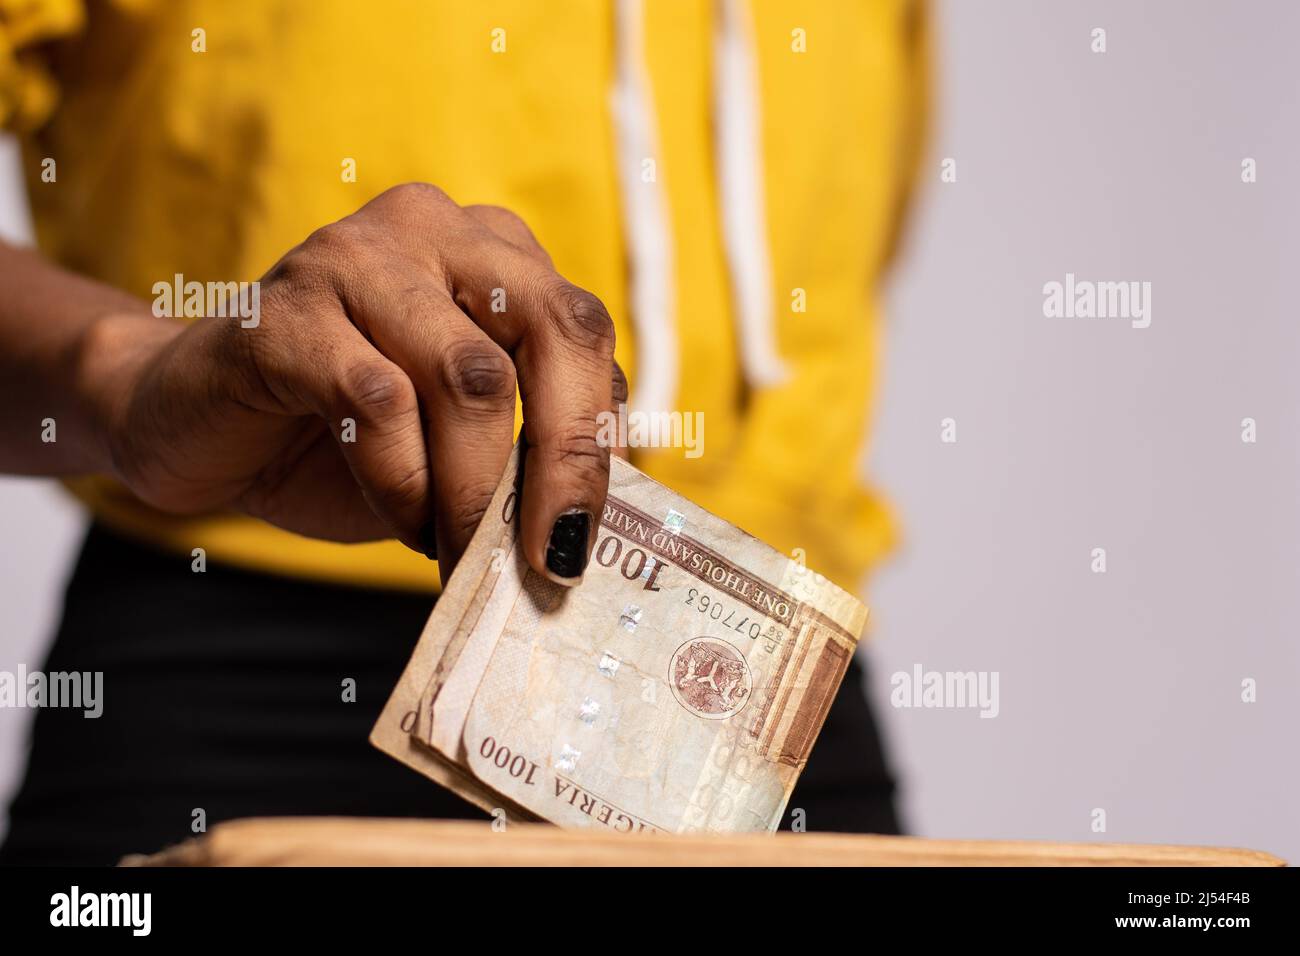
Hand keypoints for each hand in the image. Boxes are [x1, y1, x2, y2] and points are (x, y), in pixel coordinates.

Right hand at [92, 183, 625, 582]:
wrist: (192, 423)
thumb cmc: (342, 437)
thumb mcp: (458, 437)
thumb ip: (527, 448)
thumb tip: (589, 527)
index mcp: (493, 253)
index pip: (585, 333)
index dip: (599, 440)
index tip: (584, 537)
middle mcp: (434, 232)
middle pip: (554, 330)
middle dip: (567, 461)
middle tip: (553, 558)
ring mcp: (355, 259)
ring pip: (471, 376)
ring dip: (477, 491)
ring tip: (462, 554)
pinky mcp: (284, 313)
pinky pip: (380, 401)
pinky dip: (404, 483)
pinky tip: (402, 522)